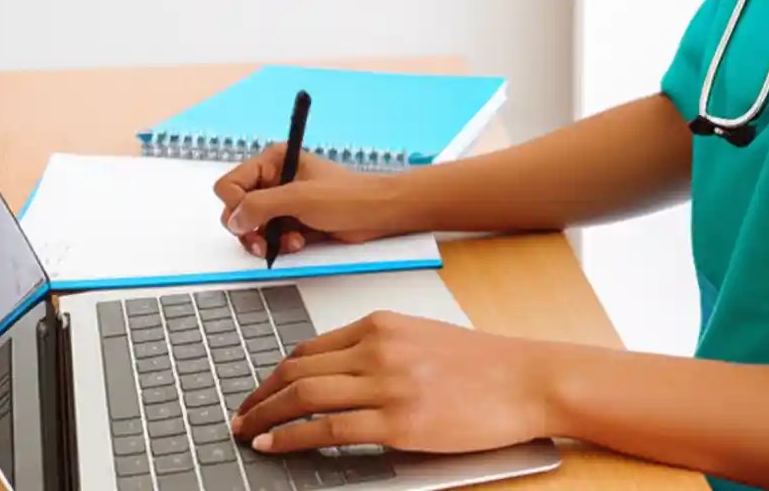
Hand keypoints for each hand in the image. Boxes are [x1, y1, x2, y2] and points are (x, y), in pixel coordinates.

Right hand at [213, 144, 405, 256]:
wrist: (378, 213)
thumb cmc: (348, 196)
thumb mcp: (300, 197)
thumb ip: (261, 206)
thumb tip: (234, 219)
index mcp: (273, 161)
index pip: (230, 185)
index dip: (236, 206)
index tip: (251, 219)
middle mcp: (274, 179)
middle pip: (237, 208)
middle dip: (250, 228)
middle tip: (262, 242)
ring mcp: (283, 201)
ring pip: (252, 226)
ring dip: (267, 239)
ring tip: (290, 241)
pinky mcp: (292, 220)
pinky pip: (270, 236)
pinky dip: (280, 244)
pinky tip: (298, 243)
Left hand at [230, 311, 553, 453]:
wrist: (527, 380)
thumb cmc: (484, 365)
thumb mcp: (424, 339)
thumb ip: (381, 350)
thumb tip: (337, 376)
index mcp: (382, 324)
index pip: (310, 348)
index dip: (276, 374)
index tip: (261, 392)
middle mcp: (378, 348)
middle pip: (297, 370)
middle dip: (259, 396)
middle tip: (241, 415)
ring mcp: (388, 385)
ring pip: (304, 397)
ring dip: (266, 417)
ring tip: (248, 433)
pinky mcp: (399, 422)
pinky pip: (328, 429)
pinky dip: (292, 438)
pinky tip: (276, 445)